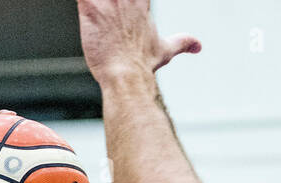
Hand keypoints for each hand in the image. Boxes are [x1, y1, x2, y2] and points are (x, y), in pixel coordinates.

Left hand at [76, 0, 200, 82]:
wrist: (126, 77)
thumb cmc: (143, 66)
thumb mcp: (166, 51)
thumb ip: (182, 42)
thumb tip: (198, 46)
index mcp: (141, 3)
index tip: (127, 4)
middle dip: (113, 0)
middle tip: (110, 9)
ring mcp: (108, 2)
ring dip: (98, 1)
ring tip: (97, 9)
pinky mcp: (90, 9)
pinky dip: (81, 0)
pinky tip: (83, 7)